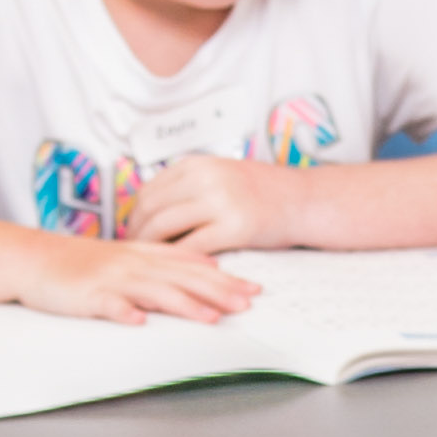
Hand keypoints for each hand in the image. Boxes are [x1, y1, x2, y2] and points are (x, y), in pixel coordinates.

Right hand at [21, 231, 259, 324]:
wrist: (34, 258)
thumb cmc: (82, 262)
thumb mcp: (129, 255)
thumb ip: (166, 259)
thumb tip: (207, 263)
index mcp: (145, 255)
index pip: (192, 265)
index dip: (224, 278)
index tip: (254, 289)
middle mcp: (133, 264)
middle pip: (182, 278)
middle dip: (216, 292)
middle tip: (246, 304)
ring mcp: (110, 279)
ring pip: (153, 291)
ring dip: (183, 304)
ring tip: (210, 318)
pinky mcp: (87, 294)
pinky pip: (107, 304)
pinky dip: (123, 311)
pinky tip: (138, 322)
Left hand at [125, 156, 302, 254]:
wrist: (305, 201)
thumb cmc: (266, 192)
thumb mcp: (222, 174)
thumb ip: (190, 185)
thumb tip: (153, 206)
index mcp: (198, 164)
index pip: (149, 190)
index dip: (133, 215)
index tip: (131, 232)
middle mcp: (205, 178)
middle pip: (150, 209)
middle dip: (135, 234)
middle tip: (132, 254)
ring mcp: (220, 201)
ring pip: (165, 228)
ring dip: (150, 250)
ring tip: (148, 264)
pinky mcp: (234, 227)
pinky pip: (191, 247)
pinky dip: (176, 261)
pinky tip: (174, 272)